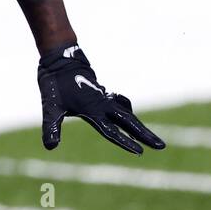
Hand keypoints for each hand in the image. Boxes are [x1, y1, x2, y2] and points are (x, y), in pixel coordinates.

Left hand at [38, 44, 164, 153]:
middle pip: (129, 121)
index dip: (125, 142)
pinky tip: (128, 116)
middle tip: (161, 146)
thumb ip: (51, 127)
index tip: (140, 152)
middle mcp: (102, 104)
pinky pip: (120, 104)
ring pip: (127, 113)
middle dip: (145, 134)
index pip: (112, 130)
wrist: (60, 57)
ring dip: (138, 125)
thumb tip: (50, 147)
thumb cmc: (54, 83)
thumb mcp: (50, 107)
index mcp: (93, 109)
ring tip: (149, 137)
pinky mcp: (101, 93)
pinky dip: (128, 111)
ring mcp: (103, 98)